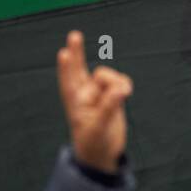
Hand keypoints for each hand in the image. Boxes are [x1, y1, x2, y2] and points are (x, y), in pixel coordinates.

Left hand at [56, 30, 131, 173]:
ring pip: (107, 76)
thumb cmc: (93, 143)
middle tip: (74, 35)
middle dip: (78, 52)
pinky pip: (120, 81)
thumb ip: (108, 107)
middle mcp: (84, 94)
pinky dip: (124, 85)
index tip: (64, 53)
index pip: (69, 81)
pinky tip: (126, 93)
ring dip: (116, 82)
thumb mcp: (98, 128)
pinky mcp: (112, 95)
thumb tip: (120, 89)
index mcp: (75, 102)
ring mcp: (98, 93)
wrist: (103, 154)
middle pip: (79, 68)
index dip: (67, 68)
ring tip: (124, 95)